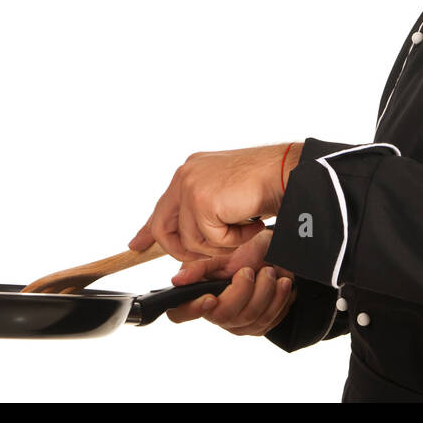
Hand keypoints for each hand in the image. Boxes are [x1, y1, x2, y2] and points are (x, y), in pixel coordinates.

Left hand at [128, 142, 302, 259]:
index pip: (162, 207)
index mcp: (191, 172)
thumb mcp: (225, 199)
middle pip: (164, 229)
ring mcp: (191, 187)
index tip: (136, 245)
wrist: (286, 173)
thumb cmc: (266, 183)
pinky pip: (210, 240)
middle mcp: (186, 176)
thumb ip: (201, 213)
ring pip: (191, 242)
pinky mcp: (202, 201)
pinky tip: (250, 225)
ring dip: (222, 244)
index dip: (148, 230)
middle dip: (185, 250)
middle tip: (213, 250)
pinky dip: (234, 240)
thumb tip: (184, 241)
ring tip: (244, 227)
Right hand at [165, 228, 296, 335]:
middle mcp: (216, 312)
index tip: (210, 298)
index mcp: (199, 294)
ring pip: (251, 317)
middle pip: (224, 314)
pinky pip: (270, 320)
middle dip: (243, 290)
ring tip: (270, 271)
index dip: (193, 310)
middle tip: (251, 270)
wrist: (272, 252)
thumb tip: (177, 281)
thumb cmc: (242, 251)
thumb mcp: (220, 255)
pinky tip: (282, 283)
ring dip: (265, 290)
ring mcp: (238, 323)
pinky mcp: (259, 326)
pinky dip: (280, 298)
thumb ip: (199, 268)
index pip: (180, 313)